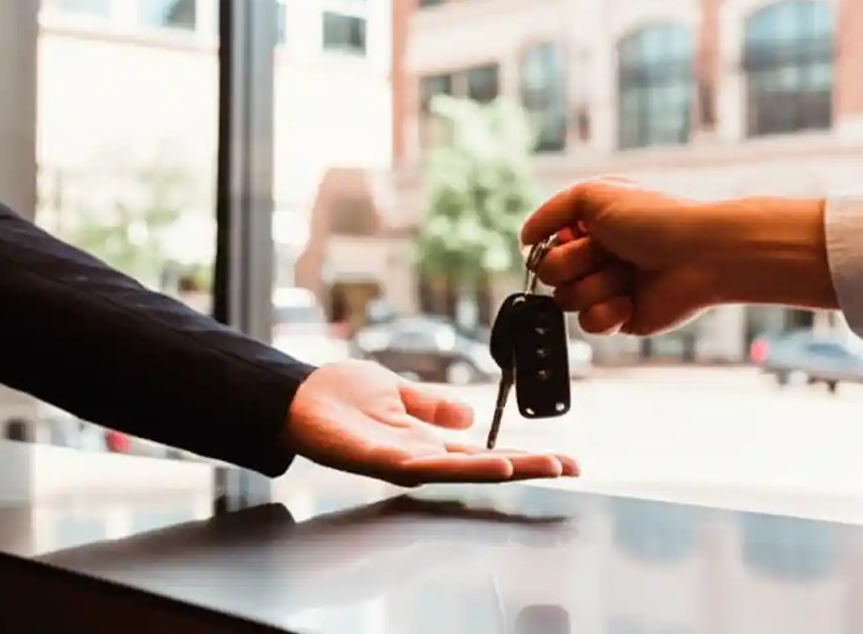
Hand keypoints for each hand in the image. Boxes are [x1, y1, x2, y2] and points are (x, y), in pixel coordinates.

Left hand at [280, 360, 579, 486]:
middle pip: (484, 466)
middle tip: (569, 468)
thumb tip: (469, 414)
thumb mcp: (397, 392)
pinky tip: (492, 462)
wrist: (293, 396)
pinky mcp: (381, 458)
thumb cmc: (337, 395)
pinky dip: (464, 465)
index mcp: (427, 441)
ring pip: (463, 469)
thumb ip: (432, 405)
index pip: (485, 452)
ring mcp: (401, 460)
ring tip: (540, 465)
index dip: (523, 456)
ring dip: (504, 469)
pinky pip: (428, 465)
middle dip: (527, 467)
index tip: (563, 459)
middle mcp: (420, 457)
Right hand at [521, 178, 834, 335]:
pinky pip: (588, 325)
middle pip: (549, 274)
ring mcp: (606, 289)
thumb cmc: (655, 219)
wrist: (701, 255)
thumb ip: (550, 211)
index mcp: (588, 227)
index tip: (580, 235)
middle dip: (576, 262)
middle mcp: (595, 257)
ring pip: (567, 300)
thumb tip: (525, 238)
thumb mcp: (594, 194)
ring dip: (597, 284)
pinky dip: (606, 312)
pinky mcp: (620, 318)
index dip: (556, 244)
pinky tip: (630, 300)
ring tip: (628, 273)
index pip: (543, 245)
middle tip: (609, 252)